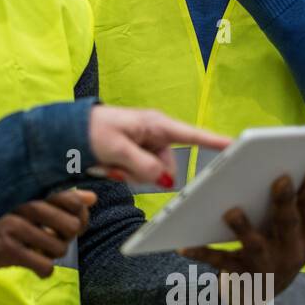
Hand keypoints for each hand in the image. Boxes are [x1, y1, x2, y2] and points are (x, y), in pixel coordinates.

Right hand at [0, 189, 96, 277]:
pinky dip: (43, 268)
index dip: (80, 212)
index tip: (73, 219)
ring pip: (58, 247)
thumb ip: (55, 198)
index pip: (69, 198)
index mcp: (26, 190)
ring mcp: (15, 228)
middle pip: (70, 224)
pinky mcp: (7, 250)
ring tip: (38, 250)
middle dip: (69, 235)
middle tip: (55, 237)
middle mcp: (23, 206)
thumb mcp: (17, 200)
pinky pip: (44, 265)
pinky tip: (32, 264)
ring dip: (53, 253)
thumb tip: (92, 198)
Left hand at [88, 106, 231, 187]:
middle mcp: (155, 135)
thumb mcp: (117, 149)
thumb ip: (143, 165)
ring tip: (111, 162)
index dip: (215, 142)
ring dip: (132, 175)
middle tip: (120, 165)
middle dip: (146, 173)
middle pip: (168, 166)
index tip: (237, 146)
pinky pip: (140, 174)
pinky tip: (111, 166)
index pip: (192, 135)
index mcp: (156, 125)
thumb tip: (164, 179)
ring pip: (153, 174)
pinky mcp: (136, 156)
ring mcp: (146, 146)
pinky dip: (126, 174)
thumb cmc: (91, 131)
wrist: (67, 131)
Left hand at [179, 163, 304, 297]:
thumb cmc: (272, 250)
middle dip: (284, 202)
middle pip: (287, 224)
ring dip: (244, 228)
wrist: (257, 294)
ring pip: (254, 245)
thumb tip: (287, 171)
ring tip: (232, 212)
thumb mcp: (290, 235)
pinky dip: (201, 252)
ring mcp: (266, 267)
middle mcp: (290, 254)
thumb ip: (292, 209)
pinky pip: (219, 261)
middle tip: (280, 180)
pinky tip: (184, 246)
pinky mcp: (241, 275)